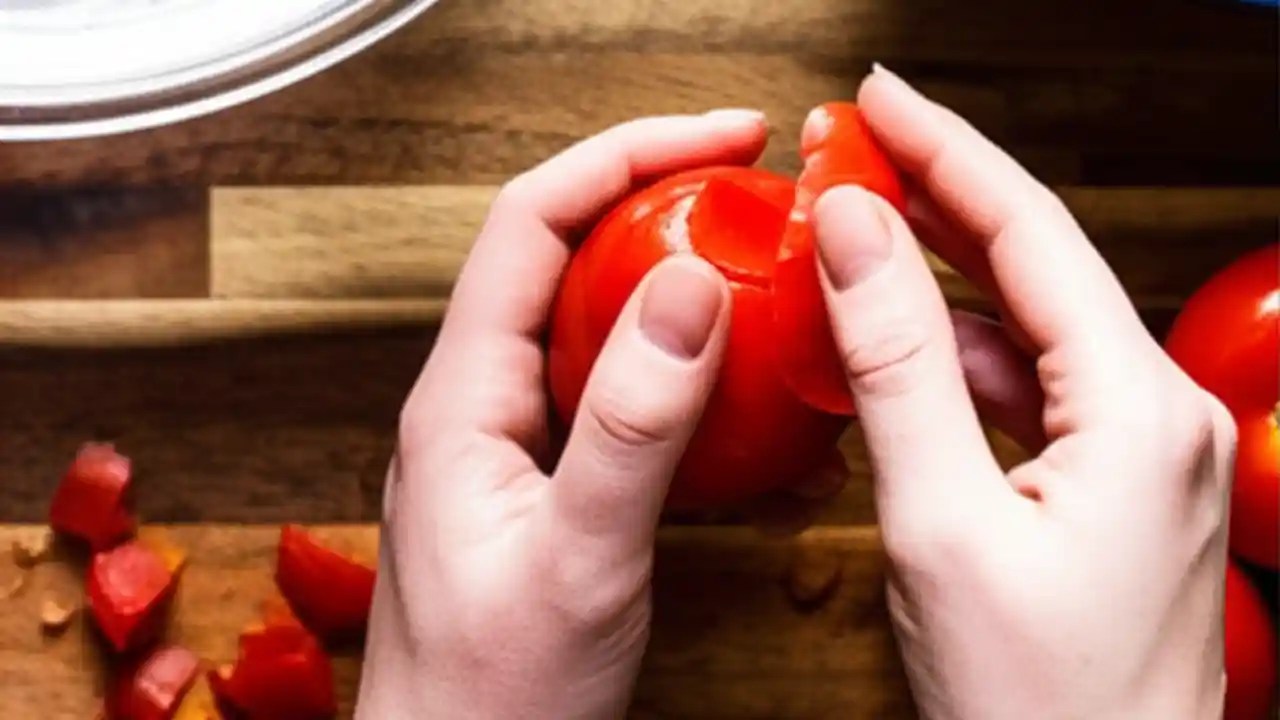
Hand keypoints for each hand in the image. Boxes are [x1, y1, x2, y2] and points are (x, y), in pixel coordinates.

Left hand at [355, 111, 770, 719]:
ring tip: (771, 301)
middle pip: (569, 260)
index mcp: (461, 399)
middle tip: (758, 202)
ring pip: (604, 332)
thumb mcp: (578, 560)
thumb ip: (632, 426)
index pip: (531, 225)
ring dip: (687, 305)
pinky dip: (691, 393)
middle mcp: (482, 405)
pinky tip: (754, 421)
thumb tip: (690, 291)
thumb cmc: (488, 699)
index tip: (722, 139)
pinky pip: (624, 407)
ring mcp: (518, 446)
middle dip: (665, 212)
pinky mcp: (553, 487)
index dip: (624, 158)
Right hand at [812, 67, 1232, 718]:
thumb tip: (854, 232)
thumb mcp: (940, 522)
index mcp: (1135, 409)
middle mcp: (1155, 417)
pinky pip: (1027, 391)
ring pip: (1026, 328)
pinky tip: (897, 346)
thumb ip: (895, 365)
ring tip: (860, 232)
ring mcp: (1136, 456)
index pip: (1028, 231)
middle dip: (939, 197)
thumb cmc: (1039, 708)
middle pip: (1034, 265)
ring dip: (941, 278)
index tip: (877, 98)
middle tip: (855, 145)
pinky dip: (956, 357)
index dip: (944, 150)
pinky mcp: (1106, 492)